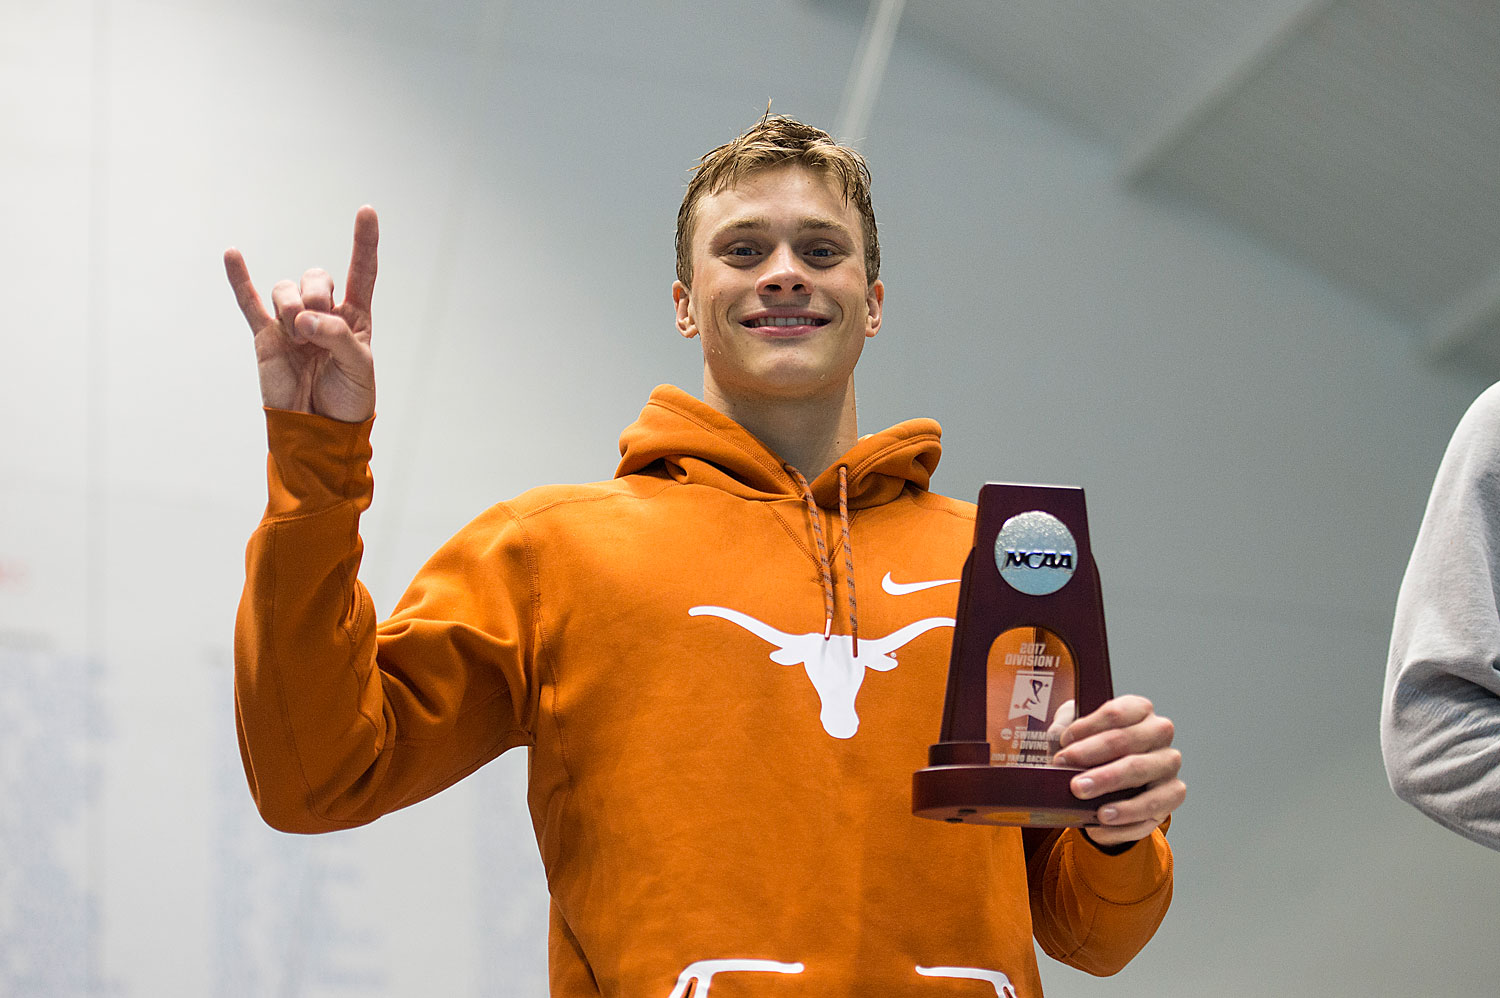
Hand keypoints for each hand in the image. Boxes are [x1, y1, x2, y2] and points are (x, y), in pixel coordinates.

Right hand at [224, 206, 378, 421]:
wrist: (318, 429)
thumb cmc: (347, 400)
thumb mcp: (359, 368)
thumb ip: (337, 337)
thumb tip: (303, 320)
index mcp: (354, 318)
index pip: (362, 272)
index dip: (364, 242)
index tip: (367, 211)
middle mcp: (323, 314)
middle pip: (317, 277)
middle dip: (316, 295)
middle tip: (315, 327)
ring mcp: (292, 323)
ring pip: (286, 290)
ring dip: (291, 309)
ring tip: (298, 339)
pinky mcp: (266, 337)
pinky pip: (249, 302)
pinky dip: (240, 279)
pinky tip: (232, 255)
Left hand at [1051, 695, 1184, 847]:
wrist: (1114, 784)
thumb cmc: (1096, 750)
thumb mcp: (1079, 731)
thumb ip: (1065, 728)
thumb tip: (1055, 737)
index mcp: (1139, 710)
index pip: (1116, 712)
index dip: (1088, 726)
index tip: (1063, 741)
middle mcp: (1159, 733)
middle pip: (1128, 741)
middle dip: (1095, 757)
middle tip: (1070, 776)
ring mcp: (1168, 765)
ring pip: (1142, 772)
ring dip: (1111, 786)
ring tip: (1086, 800)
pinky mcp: (1173, 795)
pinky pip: (1151, 811)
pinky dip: (1123, 821)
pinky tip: (1100, 824)